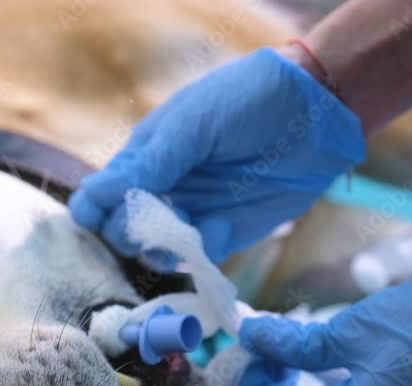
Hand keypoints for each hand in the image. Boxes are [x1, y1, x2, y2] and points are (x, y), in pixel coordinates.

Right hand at [68, 47, 365, 263]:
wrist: (317, 111)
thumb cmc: (245, 101)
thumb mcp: (190, 126)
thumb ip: (147, 165)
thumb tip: (94, 197)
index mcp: (142, 159)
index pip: (98, 197)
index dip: (94, 211)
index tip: (101, 216)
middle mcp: (160, 191)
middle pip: (121, 231)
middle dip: (129, 233)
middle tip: (153, 220)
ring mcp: (191, 215)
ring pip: (155, 253)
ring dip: (162, 249)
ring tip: (185, 230)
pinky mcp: (223, 235)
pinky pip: (197, 258)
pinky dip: (200, 252)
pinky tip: (219, 228)